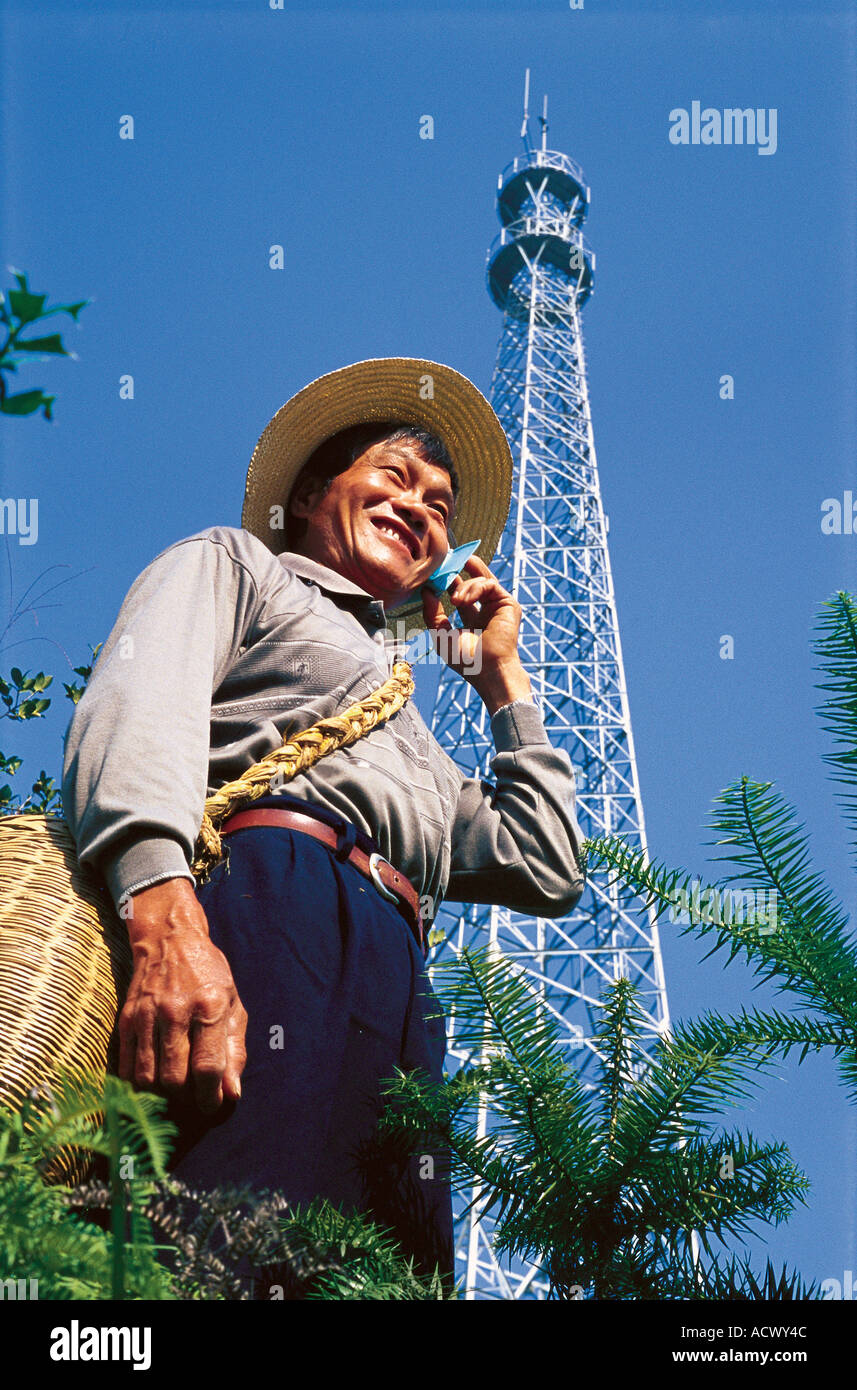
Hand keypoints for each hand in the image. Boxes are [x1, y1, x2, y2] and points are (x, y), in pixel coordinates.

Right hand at [118, 877, 246, 1113]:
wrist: (169, 938)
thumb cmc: (208, 974)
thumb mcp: (233, 1003)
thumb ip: (235, 1050)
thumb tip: (232, 1093)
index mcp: (210, 1006)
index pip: (207, 1067)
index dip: (210, 1097)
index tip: (212, 1105)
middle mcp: (176, 1011)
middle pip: (174, 1078)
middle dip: (186, 1099)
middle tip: (193, 1097)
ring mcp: (147, 1015)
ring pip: (147, 1077)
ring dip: (161, 1095)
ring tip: (174, 1090)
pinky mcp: (126, 1018)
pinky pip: (126, 1066)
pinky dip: (138, 1083)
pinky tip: (152, 1081)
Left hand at [420, 554, 531, 711]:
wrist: (487, 670)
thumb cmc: (466, 660)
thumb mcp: (441, 634)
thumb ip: (432, 613)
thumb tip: (426, 591)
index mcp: (473, 620)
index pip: (461, 593)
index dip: (448, 580)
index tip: (434, 572)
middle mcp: (487, 611)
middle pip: (475, 580)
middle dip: (460, 567)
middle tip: (446, 558)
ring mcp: (498, 607)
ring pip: (481, 581)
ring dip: (464, 586)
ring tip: (454, 600)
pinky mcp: (508, 604)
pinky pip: (489, 584)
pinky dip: (474, 588)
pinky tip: (462, 600)